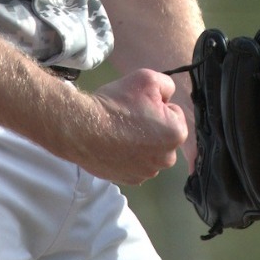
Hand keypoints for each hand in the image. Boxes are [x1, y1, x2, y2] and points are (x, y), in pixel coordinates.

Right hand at [79, 69, 189, 185]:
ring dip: (139, 143)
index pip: (174, 113)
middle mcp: (166, 158)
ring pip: (149, 151)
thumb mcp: (148, 79)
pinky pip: (134, 164)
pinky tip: (113, 145)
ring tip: (119, 131)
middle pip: (163, 136)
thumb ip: (167, 85)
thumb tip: (167, 97)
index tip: (139, 105)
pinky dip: (127, 156)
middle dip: (151, 126)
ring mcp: (147, 172)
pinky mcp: (129, 180)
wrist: (82, 128)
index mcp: (176, 134)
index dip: (156, 105)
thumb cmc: (117, 103)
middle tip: (129, 117)